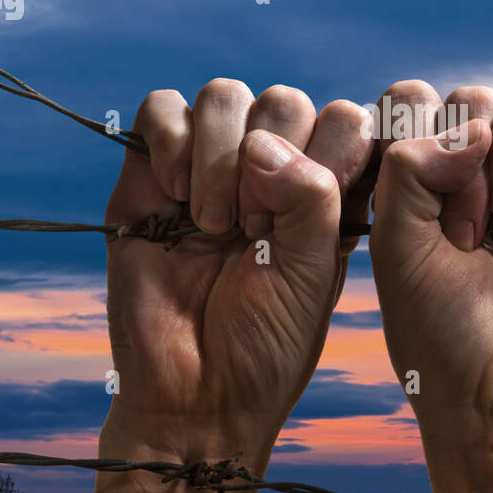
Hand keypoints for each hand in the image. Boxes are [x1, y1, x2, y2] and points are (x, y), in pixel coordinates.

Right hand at [81, 81, 372, 492]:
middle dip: (271, 163)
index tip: (313, 225)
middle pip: (282, 100)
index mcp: (324, 190)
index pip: (343, 118)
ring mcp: (208, 168)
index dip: (330, 157)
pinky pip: (162, 109)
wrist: (195, 396)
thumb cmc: (266, 344)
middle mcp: (269, 170)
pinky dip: (173, 141)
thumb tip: (259, 142)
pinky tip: (176, 195)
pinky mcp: (149, 174)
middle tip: (253, 231)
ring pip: (224, 95)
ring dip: (220, 156)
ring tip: (214, 222)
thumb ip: (313, 197)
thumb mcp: (314, 271)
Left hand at [367, 74, 492, 492]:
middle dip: (466, 158)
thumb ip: (408, 170)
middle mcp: (479, 166)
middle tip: (470, 232)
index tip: (420, 212)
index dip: (415, 139)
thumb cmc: (441, 330)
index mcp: (422, 175)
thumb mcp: (397, 246)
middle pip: (473, 96)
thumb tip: (473, 128)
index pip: (414, 100)